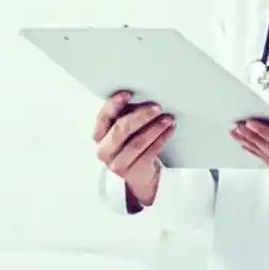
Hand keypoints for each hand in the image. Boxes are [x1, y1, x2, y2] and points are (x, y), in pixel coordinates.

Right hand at [93, 91, 175, 207]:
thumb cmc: (131, 144)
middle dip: (140, 116)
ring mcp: (118, 164)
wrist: (139, 175)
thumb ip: (126, 114)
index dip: (114, 105)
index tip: (127, 94)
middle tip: (156, 107)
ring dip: (154, 128)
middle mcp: (105, 150)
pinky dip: (161, 140)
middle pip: (121, 130)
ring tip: (167, 118)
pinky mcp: (134, 172)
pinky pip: (149, 154)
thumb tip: (142, 96)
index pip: (103, 117)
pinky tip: (169, 130)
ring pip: (137, 143)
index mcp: (99, 135)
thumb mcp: (125, 129)